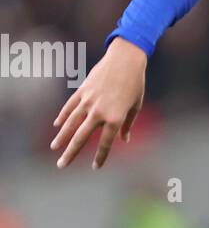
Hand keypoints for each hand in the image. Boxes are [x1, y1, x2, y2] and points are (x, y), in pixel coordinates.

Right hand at [50, 37, 147, 170]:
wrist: (125, 59)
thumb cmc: (135, 84)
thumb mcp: (135, 106)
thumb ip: (127, 124)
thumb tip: (124, 140)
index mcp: (115, 118)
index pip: (105, 143)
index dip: (100, 157)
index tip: (95, 167)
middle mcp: (99, 112)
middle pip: (81, 137)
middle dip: (71, 153)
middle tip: (61, 165)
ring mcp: (89, 101)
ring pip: (71, 123)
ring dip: (62, 137)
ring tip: (54, 148)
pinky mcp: (82, 91)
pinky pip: (70, 107)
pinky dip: (63, 116)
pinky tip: (57, 126)